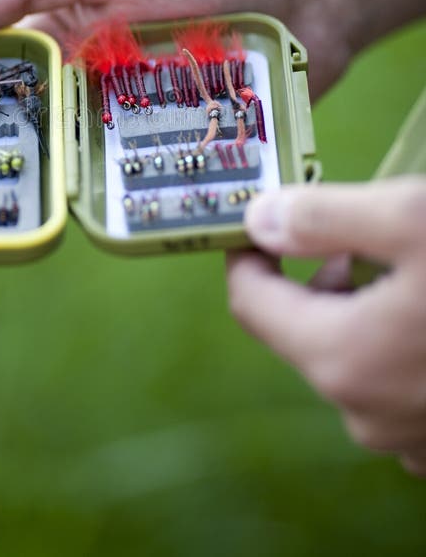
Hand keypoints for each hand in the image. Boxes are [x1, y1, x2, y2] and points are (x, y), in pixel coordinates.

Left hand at [227, 176, 425, 475]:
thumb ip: (322, 217)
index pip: (251, 303)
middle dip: (318, 275)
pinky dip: (401, 343)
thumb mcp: (412, 218)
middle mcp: (364, 412)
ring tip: (410, 266)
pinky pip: (397, 384)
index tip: (256, 222)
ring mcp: (408, 437)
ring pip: (354, 355)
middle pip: (305, 330)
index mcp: (340, 357)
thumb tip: (257, 218)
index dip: (247, 256)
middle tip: (356, 233)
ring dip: (364, 307)